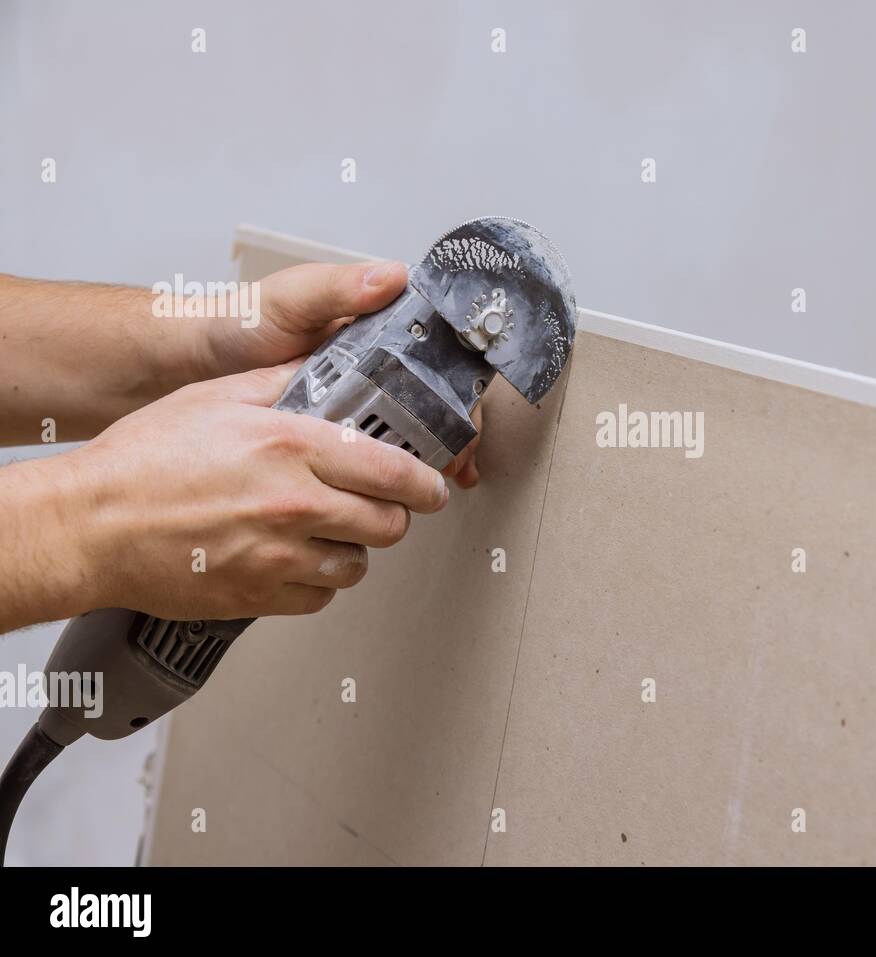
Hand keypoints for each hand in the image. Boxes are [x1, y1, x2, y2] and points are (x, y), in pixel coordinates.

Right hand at [57, 360, 449, 620]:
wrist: (89, 525)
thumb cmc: (142, 462)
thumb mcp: (216, 398)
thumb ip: (282, 384)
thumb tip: (326, 371)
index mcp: (291, 447)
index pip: (393, 470)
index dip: (425, 482)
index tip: (432, 486)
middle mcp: (294, 503)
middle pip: (389, 523)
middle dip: (394, 514)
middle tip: (381, 507)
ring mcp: (279, 556)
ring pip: (359, 564)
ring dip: (354, 549)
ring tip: (329, 531)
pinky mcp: (260, 597)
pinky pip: (321, 597)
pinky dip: (318, 581)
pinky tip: (296, 558)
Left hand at [206, 258, 483, 488]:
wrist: (197, 360)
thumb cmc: (241, 320)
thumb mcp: (294, 297)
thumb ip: (339, 287)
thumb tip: (393, 276)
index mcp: (378, 324)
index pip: (440, 353)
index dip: (460, 388)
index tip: (466, 416)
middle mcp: (377, 361)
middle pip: (437, 398)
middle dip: (455, 433)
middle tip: (456, 462)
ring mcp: (360, 397)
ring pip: (415, 428)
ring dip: (433, 455)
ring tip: (439, 480)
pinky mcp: (339, 427)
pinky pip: (378, 449)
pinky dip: (396, 469)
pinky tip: (404, 484)